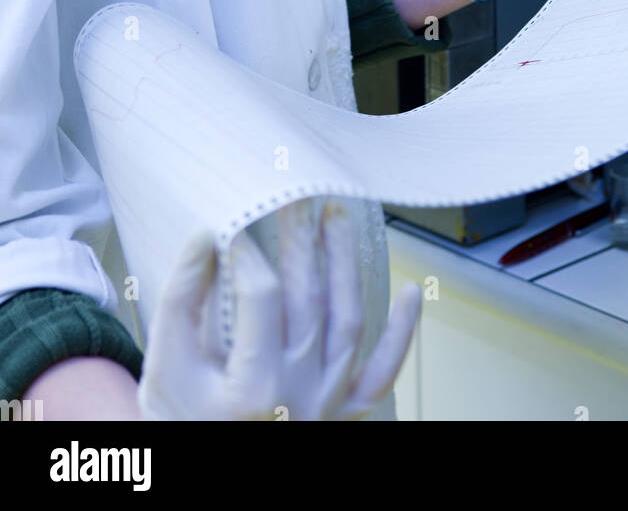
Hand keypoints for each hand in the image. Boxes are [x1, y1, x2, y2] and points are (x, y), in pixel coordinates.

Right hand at [138, 200, 420, 420]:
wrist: (202, 475)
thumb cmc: (178, 420)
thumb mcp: (166, 366)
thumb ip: (181, 299)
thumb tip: (204, 236)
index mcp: (253, 387)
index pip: (259, 298)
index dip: (246, 254)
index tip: (235, 227)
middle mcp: (299, 397)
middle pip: (309, 300)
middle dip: (301, 242)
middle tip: (295, 200)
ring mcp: (327, 408)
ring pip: (348, 323)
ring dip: (345, 264)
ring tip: (335, 218)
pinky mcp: (343, 418)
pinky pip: (381, 376)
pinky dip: (402, 334)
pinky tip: (413, 291)